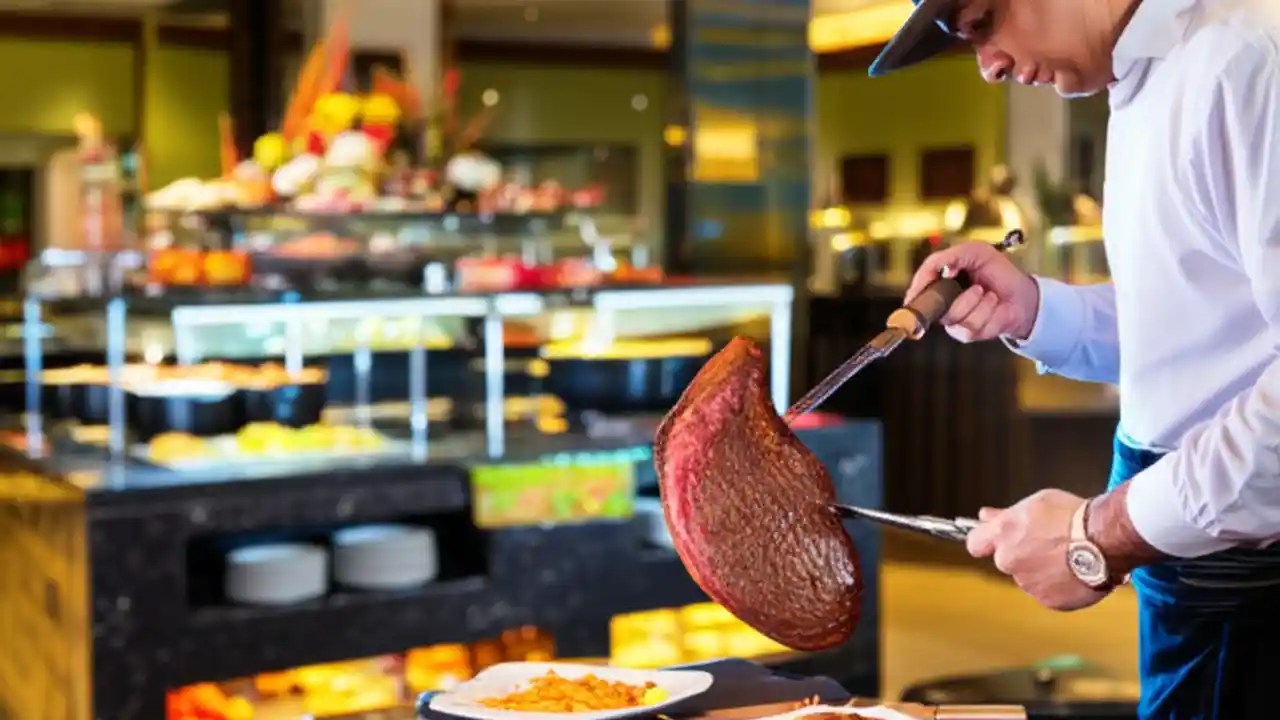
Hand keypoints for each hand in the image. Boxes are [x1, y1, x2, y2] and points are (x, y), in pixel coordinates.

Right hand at [905, 241, 1039, 342]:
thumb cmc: (999, 271)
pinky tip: (993, 304)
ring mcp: (954, 321)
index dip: (917, 292)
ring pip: (955, 315)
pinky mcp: (968, 333)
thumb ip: (950, 256)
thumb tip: (935, 269)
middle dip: (955, 294)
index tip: (918, 293)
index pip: (918, 291)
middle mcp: (943, 304)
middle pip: (933, 306)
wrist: (1022, 293)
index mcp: (939, 283)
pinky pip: (972, 325)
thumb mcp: (975, 252)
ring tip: (988, 293)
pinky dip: (988, 310)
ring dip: (978, 301)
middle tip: (977, 287)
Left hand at [966, 489, 1111, 610]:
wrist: (1104, 540)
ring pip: (1030, 578)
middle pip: (1007, 561)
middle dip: (1022, 554)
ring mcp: (1028, 584)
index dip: (985, 542)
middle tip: (1048, 544)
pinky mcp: (1048, 601)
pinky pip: (1049, 593)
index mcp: (1003, 534)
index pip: (975, 544)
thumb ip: (1006, 515)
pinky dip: (1060, 586)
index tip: (994, 540)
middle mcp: (1009, 561)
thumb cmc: (1072, 515)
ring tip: (1069, 556)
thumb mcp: (1036, 503)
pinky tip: (1076, 572)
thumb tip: (985, 516)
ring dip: (1043, 571)